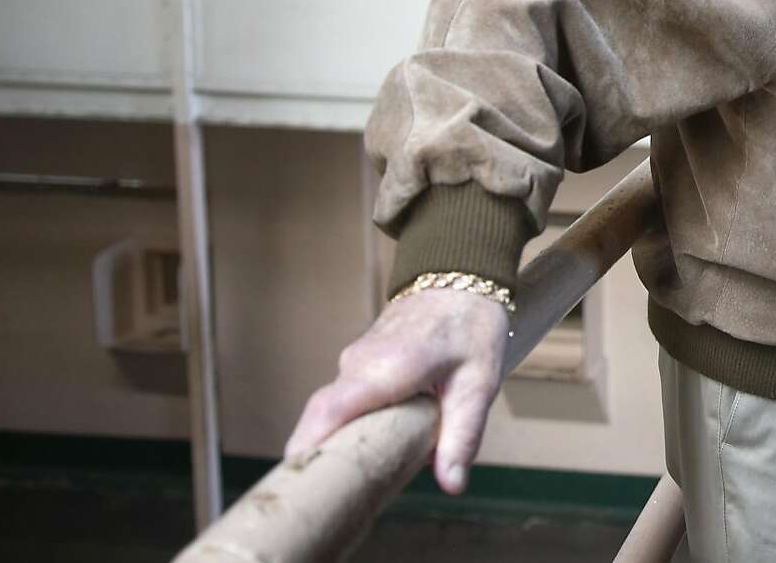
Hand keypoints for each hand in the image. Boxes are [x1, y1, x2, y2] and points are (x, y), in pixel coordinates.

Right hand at [285, 287, 510, 493]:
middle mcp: (358, 364)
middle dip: (318, 459)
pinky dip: (346, 426)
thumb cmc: (472, 325)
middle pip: (321, 419)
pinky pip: (341, 401)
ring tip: (347, 486)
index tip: (298, 485)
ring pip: (330, 411)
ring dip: (336, 443)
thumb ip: (463, 435)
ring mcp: (353, 361)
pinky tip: (365, 451)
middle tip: (326, 501)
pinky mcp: (357, 362)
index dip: (307, 448)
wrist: (460, 273)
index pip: (329, 411)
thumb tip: (452, 485)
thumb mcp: (478, 384)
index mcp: (385, 369)